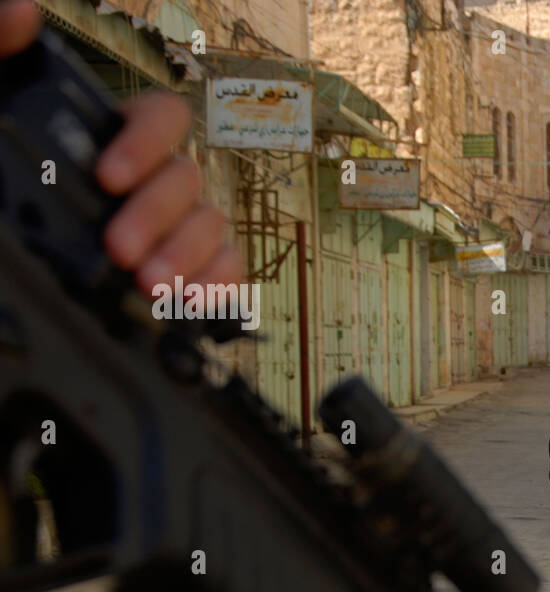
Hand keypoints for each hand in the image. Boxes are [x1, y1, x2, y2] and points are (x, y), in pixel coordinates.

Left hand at [1, 0, 240, 294]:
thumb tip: (21, 12)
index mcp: (114, 138)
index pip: (163, 118)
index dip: (145, 144)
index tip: (107, 178)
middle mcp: (152, 181)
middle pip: (186, 179)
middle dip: (155, 217)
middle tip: (118, 250)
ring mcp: (173, 229)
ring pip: (209, 226)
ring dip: (185, 254)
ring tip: (149, 286)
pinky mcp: (186, 274)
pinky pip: (225, 269)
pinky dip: (218, 283)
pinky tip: (189, 301)